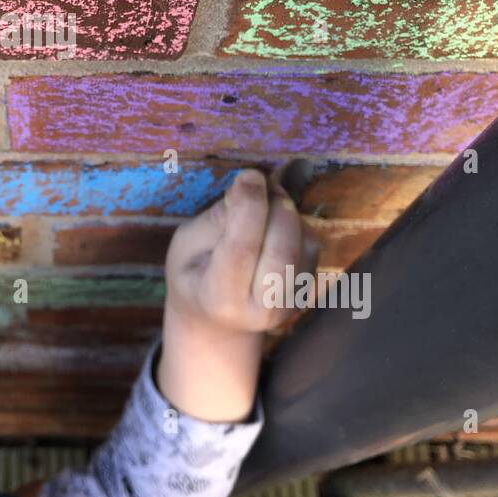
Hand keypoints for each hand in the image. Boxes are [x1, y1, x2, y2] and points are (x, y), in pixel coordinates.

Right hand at [164, 168, 315, 335]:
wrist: (216, 322)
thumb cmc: (193, 274)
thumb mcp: (186, 243)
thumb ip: (217, 218)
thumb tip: (251, 186)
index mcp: (219, 297)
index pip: (241, 247)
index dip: (249, 205)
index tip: (248, 174)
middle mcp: (261, 309)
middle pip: (283, 249)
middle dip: (276, 205)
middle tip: (261, 183)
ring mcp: (289, 305)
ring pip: (304, 244)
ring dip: (287, 212)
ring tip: (265, 202)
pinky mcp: (306, 292)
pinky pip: (312, 246)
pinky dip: (296, 223)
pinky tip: (273, 223)